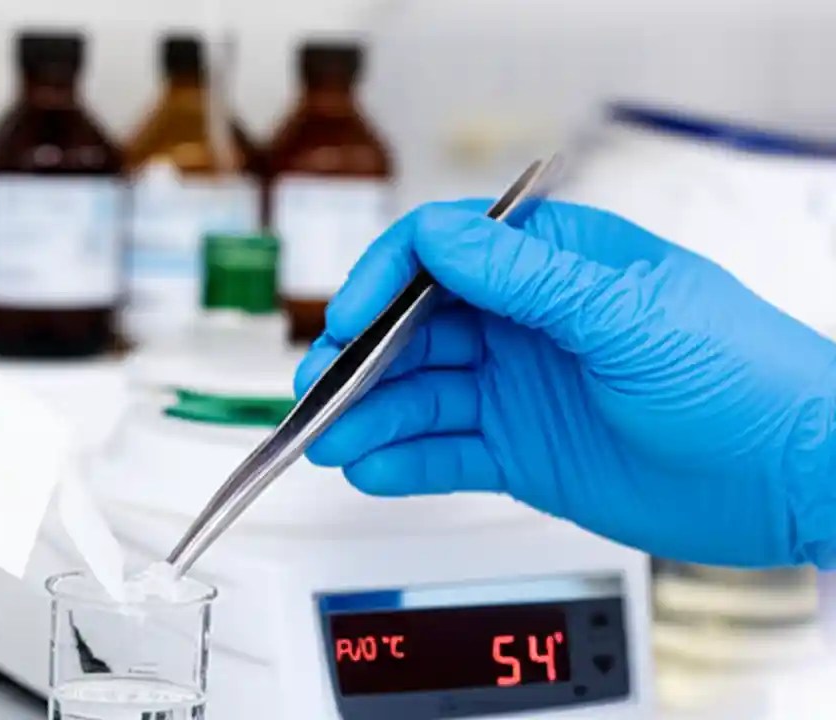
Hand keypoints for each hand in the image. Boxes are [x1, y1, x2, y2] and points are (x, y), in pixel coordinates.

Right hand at [298, 200, 835, 568]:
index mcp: (552, 266)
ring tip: (332, 440)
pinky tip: (374, 469)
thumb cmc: (741, 376)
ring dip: (371, 416)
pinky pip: (447, 454)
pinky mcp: (523, 454)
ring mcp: (519, 390)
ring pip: (421, 397)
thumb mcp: (628, 314)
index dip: (385, 283)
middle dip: (362, 359)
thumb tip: (441, 237)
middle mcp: (526, 324)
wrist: (793, 480)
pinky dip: (405, 463)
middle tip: (320, 390)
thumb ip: (526, 278)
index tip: (353, 322)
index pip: (442, 255)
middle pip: (415, 330)